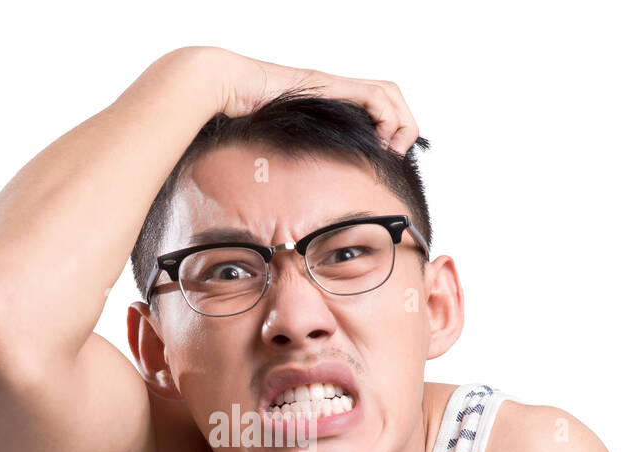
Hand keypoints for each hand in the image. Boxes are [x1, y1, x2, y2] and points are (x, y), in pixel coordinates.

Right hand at [194, 46, 421, 154]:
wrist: (226, 88)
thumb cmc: (242, 117)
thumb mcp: (278, 142)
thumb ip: (294, 155)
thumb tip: (297, 186)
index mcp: (329, 101)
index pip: (376, 103)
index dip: (390, 128)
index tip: (383, 156)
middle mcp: (336, 89)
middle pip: (390, 93)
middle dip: (403, 126)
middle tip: (393, 154)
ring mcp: (334, 85)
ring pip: (389, 92)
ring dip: (399, 123)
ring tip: (390, 149)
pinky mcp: (330, 86)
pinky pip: (375, 97)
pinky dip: (386, 120)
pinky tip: (377, 141)